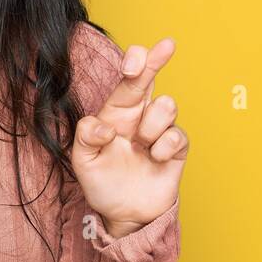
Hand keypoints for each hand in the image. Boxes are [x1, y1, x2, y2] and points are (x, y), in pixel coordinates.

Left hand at [71, 38, 188, 238]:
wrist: (124, 215)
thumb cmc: (102, 183)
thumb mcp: (83, 161)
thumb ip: (85, 137)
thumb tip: (105, 126)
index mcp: (116, 113)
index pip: (127, 80)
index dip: (134, 63)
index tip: (134, 60)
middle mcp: (139, 116)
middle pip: (151, 78)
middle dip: (157, 59)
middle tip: (166, 46)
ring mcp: (159, 130)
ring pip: (167, 105)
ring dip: (152, 124)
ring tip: (142, 145)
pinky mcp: (176, 148)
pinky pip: (178, 134)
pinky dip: (165, 145)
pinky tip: (155, 157)